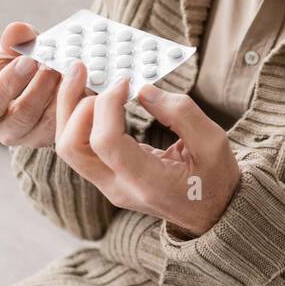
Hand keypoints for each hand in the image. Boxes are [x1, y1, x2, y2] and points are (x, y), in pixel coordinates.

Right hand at [0, 21, 87, 146]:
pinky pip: (51, 124)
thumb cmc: (14, 66)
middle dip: (14, 82)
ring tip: (55, 66)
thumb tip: (19, 31)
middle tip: (31, 60)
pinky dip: (61, 101)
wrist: (38, 84)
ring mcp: (14, 133)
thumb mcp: (9, 49)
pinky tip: (71, 82)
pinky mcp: (41, 138)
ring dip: (42, 89)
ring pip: (26, 117)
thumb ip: (13, 40)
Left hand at [53, 63, 240, 236]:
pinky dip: (79, 119)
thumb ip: (180, 112)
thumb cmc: (216, 180)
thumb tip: (143, 90)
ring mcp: (109, 185)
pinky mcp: (107, 178)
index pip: (105, 141)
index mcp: (147, 182)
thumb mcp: (213, 142)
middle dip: (73, 103)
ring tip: (82, 78)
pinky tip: (92, 95)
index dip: (107, 104)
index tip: (126, 81)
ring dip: (70, 110)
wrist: (213, 215)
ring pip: (68, 147)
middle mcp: (119, 187)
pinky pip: (80, 148)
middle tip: (86, 70)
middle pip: (72, 146)